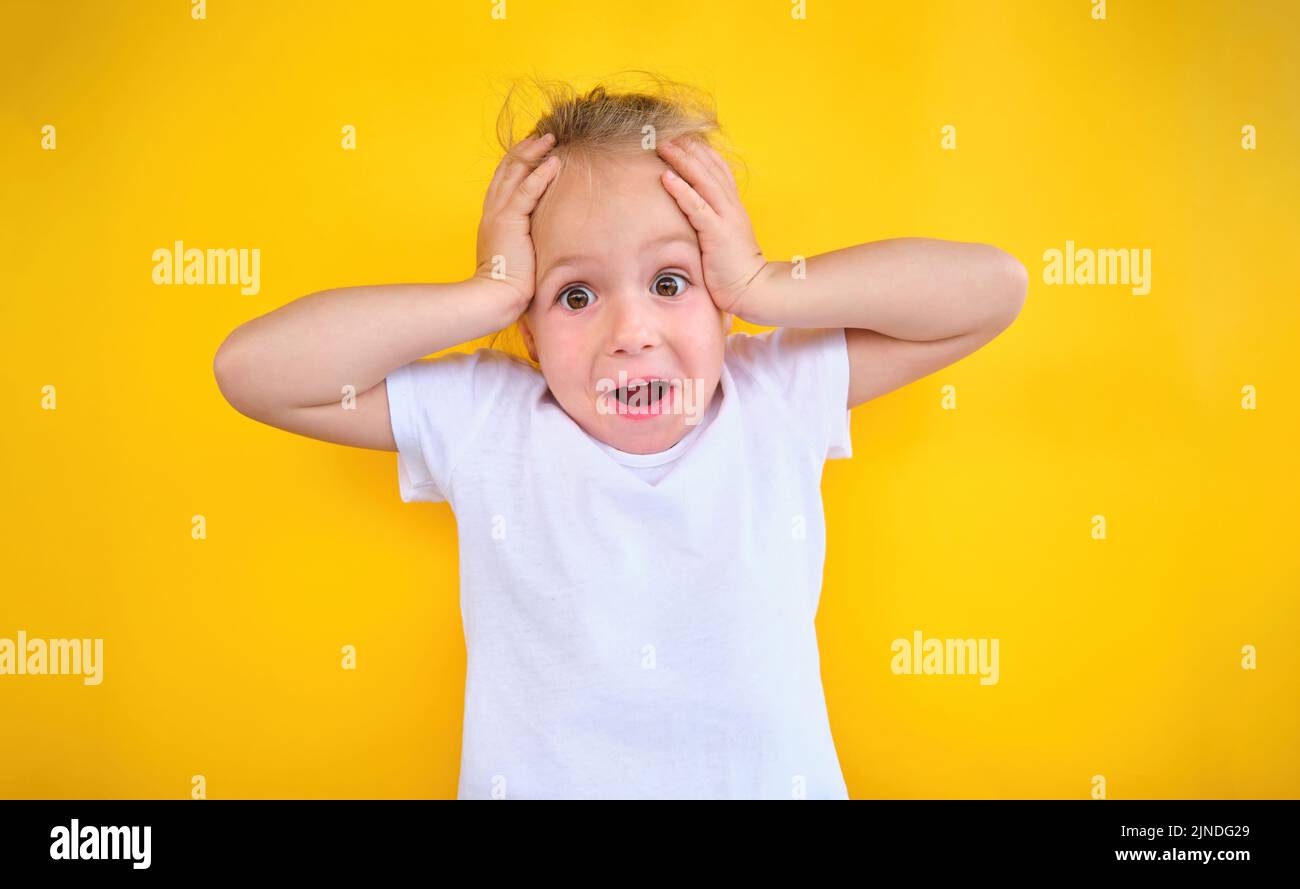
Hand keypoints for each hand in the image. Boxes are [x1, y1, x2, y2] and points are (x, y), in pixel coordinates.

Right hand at [473, 132, 561, 311]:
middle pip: (506, 170)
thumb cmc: (507, 284)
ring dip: (533, 153)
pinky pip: (527, 190)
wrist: (495, 296)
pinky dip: (541, 174)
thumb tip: (540, 240)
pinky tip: (554, 161)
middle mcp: (492, 211)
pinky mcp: (509, 220)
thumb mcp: (516, 255)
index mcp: (492, 218)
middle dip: (525, 150)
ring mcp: (498, 213)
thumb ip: (524, 240)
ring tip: (550, 140)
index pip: (504, 182)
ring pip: (515, 173)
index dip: (517, 164)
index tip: (533, 152)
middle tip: (542, 136)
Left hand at [655, 137, 768, 314]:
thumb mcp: (725, 240)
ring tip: (663, 146)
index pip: (719, 171)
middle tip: (667, 133)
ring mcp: (725, 218)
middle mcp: (731, 207)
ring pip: (702, 181)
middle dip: (688, 149)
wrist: (755, 290)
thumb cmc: (736, 270)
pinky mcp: (717, 233)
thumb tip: (697, 220)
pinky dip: (681, 190)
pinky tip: (666, 176)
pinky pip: (697, 206)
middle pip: (709, 169)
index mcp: (733, 207)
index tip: (683, 138)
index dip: (702, 153)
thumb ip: (713, 225)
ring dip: (682, 161)